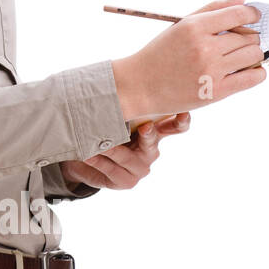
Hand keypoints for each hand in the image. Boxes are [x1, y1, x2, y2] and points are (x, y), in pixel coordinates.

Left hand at [59, 112, 190, 189]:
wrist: (86, 160)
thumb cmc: (104, 132)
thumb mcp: (113, 119)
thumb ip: (119, 108)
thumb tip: (113, 87)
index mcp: (154, 132)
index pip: (173, 127)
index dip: (181, 121)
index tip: (182, 112)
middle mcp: (150, 151)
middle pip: (153, 142)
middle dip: (148, 134)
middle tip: (145, 127)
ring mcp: (140, 168)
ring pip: (126, 157)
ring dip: (112, 149)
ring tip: (98, 142)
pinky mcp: (127, 182)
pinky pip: (111, 169)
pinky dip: (98, 161)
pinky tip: (89, 155)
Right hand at [111, 0, 266, 120]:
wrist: (140, 85)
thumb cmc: (160, 54)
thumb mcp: (181, 26)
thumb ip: (212, 9)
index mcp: (194, 27)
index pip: (238, 14)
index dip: (252, 14)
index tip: (253, 17)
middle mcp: (204, 47)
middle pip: (249, 36)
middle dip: (249, 37)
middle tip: (238, 42)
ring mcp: (211, 70)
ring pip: (254, 55)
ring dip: (253, 55)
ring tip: (240, 57)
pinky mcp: (216, 91)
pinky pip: (254, 78)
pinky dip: (257, 73)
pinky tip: (245, 71)